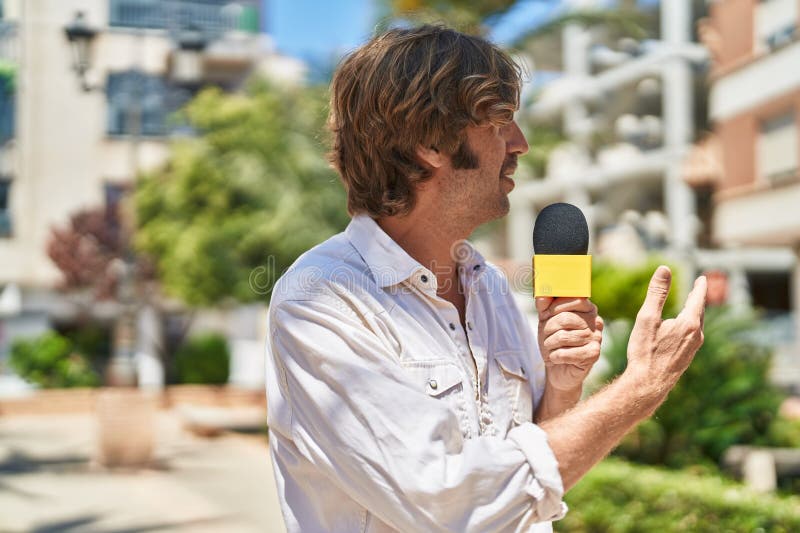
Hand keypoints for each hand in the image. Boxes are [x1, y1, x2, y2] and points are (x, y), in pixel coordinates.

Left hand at [535, 297, 603, 391]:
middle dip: (548, 328)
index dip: (554, 307)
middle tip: (545, 336)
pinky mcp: (593, 355)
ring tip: (550, 348)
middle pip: (564, 319)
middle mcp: (595, 322)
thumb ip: (544, 305)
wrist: (559, 368)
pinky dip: (554, 356)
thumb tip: (542, 296)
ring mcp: (596, 338)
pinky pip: (566, 353)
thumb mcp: (546, 319)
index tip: (546, 315)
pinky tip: (556, 358)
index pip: (574, 300)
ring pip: (563, 337)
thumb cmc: (554, 340)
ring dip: (549, 344)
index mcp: (587, 308)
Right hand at [626, 266, 706, 401]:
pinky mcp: (687, 358)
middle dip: (698, 300)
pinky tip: (682, 331)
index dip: (699, 287)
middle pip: (699, 312)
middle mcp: (696, 335)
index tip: (702, 279)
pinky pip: (693, 336)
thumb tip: (664, 269)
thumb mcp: (647, 317)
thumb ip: (657, 293)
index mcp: (689, 323)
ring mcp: (693, 348)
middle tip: (698, 290)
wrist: (648, 384)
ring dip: (695, 314)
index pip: (698, 299)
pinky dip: (690, 326)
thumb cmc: (646, 351)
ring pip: (697, 325)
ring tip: (691, 308)